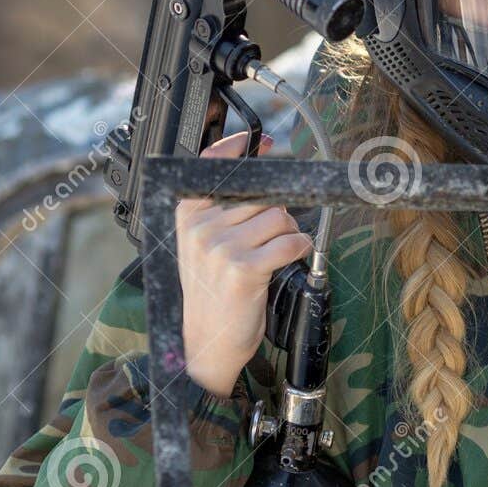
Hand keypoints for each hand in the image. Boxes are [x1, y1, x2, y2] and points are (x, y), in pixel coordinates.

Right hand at [177, 131, 311, 396]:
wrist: (205, 344)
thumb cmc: (210, 293)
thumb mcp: (202, 245)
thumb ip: (222, 209)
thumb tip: (259, 165)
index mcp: (188, 215)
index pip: (214, 165)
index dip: (242, 149)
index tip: (265, 142)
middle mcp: (201, 227)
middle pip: (262, 195)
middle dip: (276, 214)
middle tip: (268, 239)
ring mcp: (221, 247)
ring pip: (280, 217)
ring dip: (288, 234)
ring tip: (273, 254)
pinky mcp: (244, 268)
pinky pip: (291, 242)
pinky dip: (299, 248)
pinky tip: (288, 259)